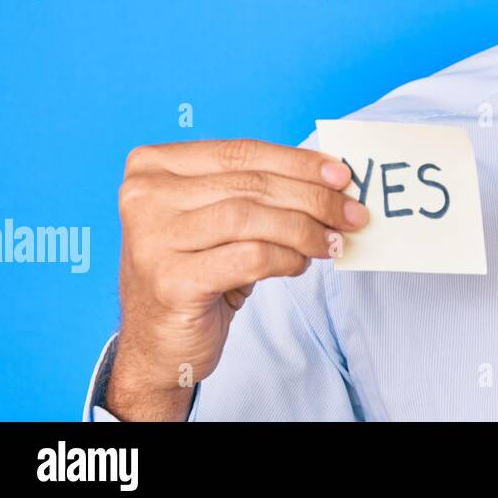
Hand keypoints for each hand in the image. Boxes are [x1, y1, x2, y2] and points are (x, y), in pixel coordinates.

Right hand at [105, 139, 368, 419]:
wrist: (159, 344)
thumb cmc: (198, 272)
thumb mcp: (222, 220)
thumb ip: (260, 191)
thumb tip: (331, 176)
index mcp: (153, 167)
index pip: (241, 153)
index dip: (298, 162)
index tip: (342, 175)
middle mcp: (145, 197)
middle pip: (251, 184)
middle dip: (312, 198)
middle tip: (352, 213)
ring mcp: (153, 239)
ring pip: (252, 218)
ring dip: (305, 229)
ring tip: (332, 242)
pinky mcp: (171, 281)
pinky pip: (250, 257)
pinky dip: (286, 259)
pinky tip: (300, 264)